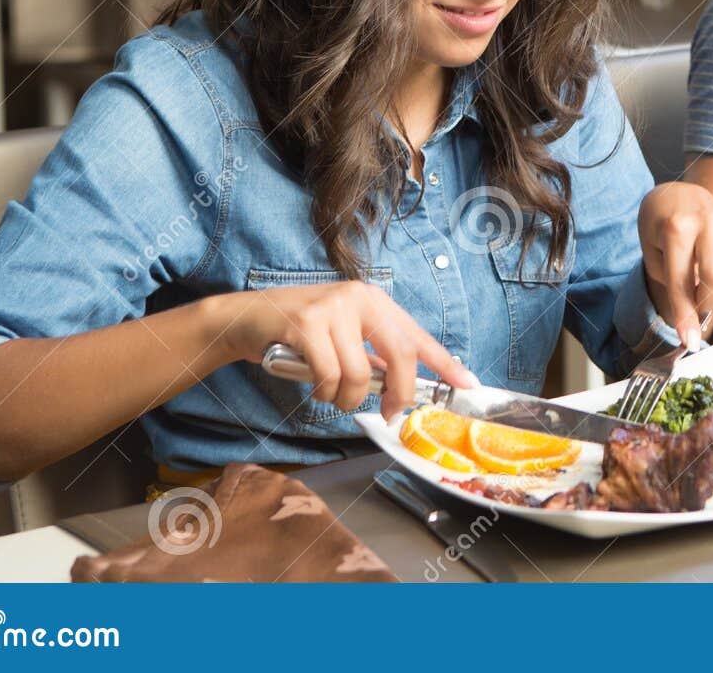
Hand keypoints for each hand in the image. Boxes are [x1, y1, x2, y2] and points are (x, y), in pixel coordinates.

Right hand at [216, 280, 477, 415]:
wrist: (245, 320)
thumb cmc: (298, 334)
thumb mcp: (343, 336)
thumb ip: (373, 356)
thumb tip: (403, 389)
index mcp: (374, 300)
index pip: (418, 335)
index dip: (445, 363)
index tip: (467, 384)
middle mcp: (359, 297)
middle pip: (401, 353)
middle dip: (400, 394)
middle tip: (391, 415)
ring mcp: (332, 308)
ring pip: (360, 374)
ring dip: (347, 399)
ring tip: (332, 394)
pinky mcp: (306, 324)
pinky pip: (330, 375)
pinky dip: (324, 392)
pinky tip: (314, 386)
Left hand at [638, 182, 712, 347]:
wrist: (678, 196)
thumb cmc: (662, 231)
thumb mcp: (655, 257)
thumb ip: (674, 289)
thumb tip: (691, 332)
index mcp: (676, 227)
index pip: (681, 280)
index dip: (684, 315)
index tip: (688, 341)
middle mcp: (708, 221)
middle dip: (708, 305)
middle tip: (700, 310)